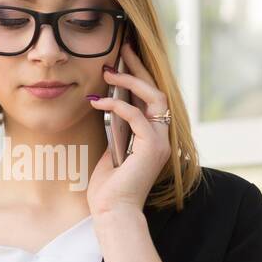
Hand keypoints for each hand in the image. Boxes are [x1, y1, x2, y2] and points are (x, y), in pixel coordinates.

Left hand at [86, 36, 171, 216]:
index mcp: (154, 136)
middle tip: (121, 49)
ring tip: (107, 73)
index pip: (150, 97)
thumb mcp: (113, 149)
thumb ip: (118, 129)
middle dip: (138, 67)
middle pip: (156, 90)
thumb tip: (109, 104)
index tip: (123, 57)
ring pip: (153, 97)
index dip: (139, 74)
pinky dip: (117, 106)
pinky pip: (136, 116)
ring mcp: (160, 142)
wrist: (112, 212)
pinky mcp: (152, 148)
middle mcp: (162, 136)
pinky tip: (98, 102)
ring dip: (130, 81)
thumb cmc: (109, 187)